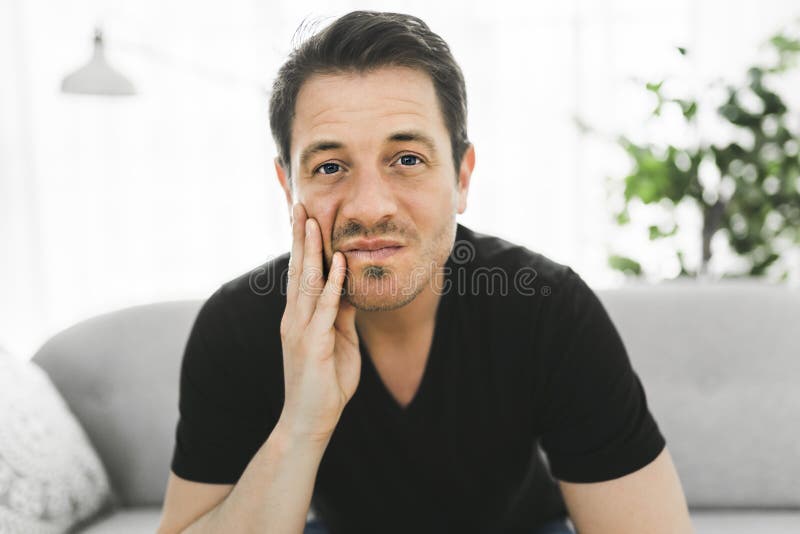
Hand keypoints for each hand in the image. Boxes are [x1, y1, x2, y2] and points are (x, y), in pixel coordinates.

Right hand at [277, 202, 360, 443]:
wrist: (309, 421)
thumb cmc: (325, 383)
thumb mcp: (339, 341)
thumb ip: (342, 313)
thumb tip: (349, 287)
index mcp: (299, 316)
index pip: (299, 273)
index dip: (302, 244)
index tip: (304, 216)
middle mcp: (294, 318)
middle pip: (297, 269)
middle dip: (299, 236)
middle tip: (298, 203)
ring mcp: (300, 330)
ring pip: (306, 282)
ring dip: (311, 250)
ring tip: (312, 221)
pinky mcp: (311, 345)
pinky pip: (325, 308)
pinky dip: (332, 283)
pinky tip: (337, 262)